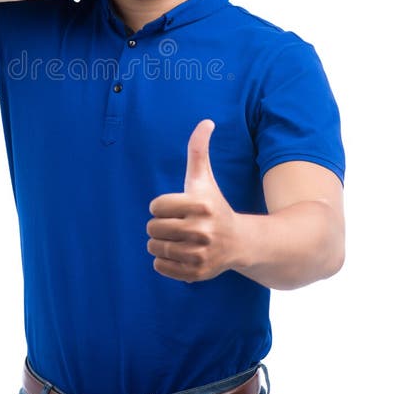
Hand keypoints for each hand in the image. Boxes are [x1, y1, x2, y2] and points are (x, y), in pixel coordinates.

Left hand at [147, 119, 239, 282]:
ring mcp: (200, 254)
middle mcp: (201, 231)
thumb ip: (199, 149)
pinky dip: (163, 262)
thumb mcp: (205, 178)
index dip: (162, 206)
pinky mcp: (197, 272)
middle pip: (153, 228)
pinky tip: (177, 253)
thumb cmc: (214, 205)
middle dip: (159, 225)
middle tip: (175, 225)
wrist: (241, 242)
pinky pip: (161, 267)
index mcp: (200, 205)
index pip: (156, 206)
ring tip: (175, 239)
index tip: (176, 207)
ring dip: (159, 244)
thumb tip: (206, 121)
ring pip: (155, 248)